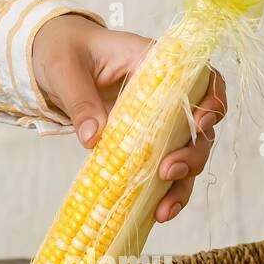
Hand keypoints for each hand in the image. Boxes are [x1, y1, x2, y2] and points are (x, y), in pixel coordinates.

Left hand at [32, 13, 226, 221]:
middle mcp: (165, 95)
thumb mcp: (64, 69)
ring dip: (182, 184)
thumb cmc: (63, 51)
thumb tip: (93, 138)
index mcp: (155, 63)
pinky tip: (155, 212)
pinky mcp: (143, 144)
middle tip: (168, 171)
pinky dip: (162, 192)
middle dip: (193, 154)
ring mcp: (157, 122)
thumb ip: (80, 100)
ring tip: (163, 209)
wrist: (51, 61)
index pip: (202, 79)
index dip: (212, 101)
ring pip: (186, 154)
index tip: (202, 123)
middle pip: (200, 127)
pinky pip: (162, 169)